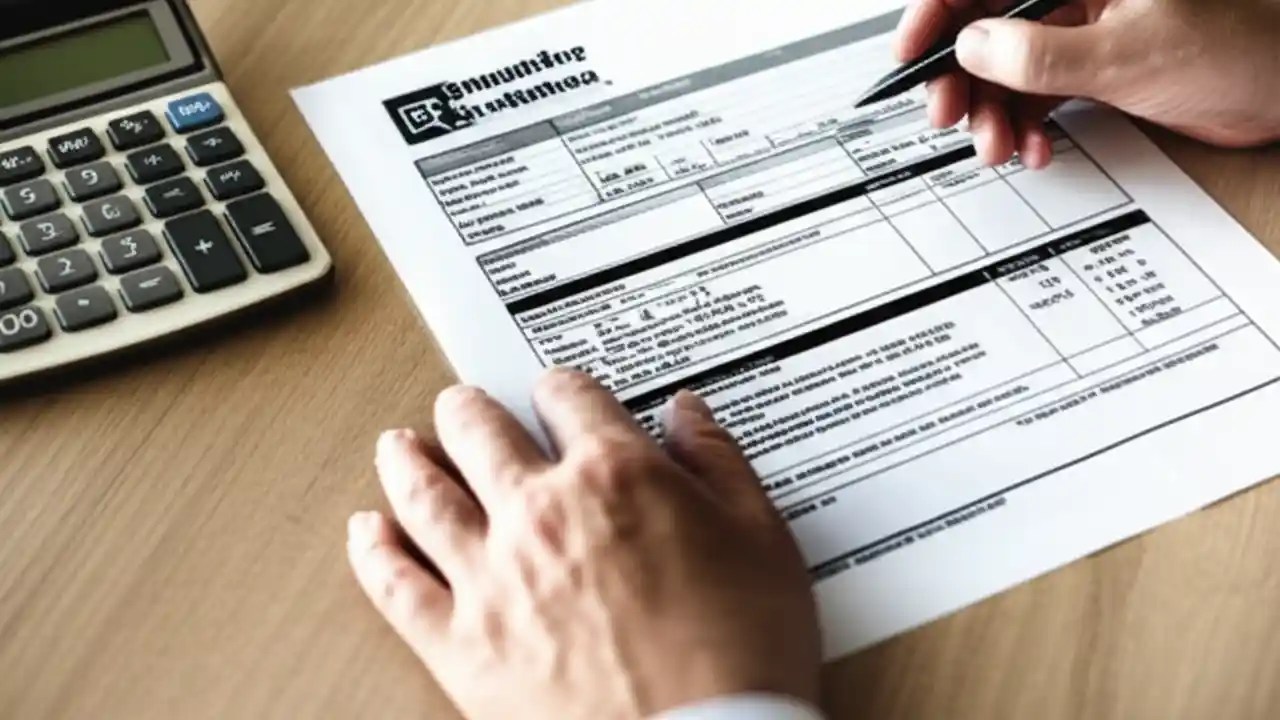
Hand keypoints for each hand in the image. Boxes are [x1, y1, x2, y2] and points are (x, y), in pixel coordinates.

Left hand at [345, 368, 820, 719]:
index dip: (562, 389)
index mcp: (614, 476)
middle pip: (479, 431)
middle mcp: (541, 513)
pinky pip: (395, 585)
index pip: (570, 398)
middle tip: (463, 406)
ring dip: (405, 460)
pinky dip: (374, 551)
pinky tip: (368, 532)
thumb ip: (718, 462)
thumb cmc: (741, 655)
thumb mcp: (762, 539)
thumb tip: (687, 414)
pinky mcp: (460, 645)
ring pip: (423, 494)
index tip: (559, 396)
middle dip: (469, 410)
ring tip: (398, 446)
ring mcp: (491, 578)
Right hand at [896, 0, 1279, 167]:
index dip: (937, 14)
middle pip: (984, 27)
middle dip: (961, 78)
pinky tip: (1036, 147)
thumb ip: (1043, 54)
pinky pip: (1036, 95)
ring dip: (992, 113)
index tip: (912, 52)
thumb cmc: (1243, 47)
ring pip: (1005, 69)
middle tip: (949, 115)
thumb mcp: (1130, 54)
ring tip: (998, 146)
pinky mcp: (1092, 66)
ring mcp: (1081, 29)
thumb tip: (974, 47)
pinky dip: (1028, 126)